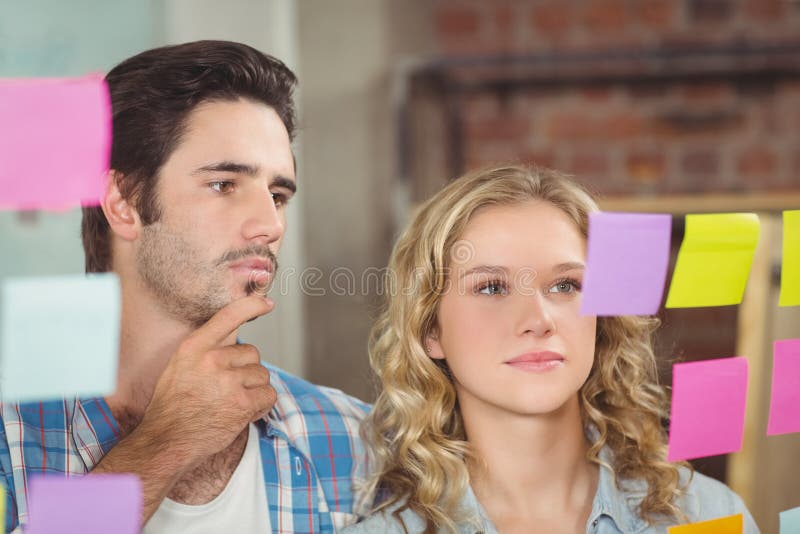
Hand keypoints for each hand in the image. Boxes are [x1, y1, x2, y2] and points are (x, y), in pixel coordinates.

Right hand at [136, 295, 276, 466]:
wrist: (166, 442)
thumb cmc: (173, 406)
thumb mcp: (179, 367)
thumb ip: (206, 351)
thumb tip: (236, 340)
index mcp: (193, 347)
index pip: (228, 316)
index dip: (251, 305)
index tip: (267, 303)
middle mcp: (211, 360)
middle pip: (251, 353)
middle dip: (245, 370)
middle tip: (226, 390)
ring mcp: (228, 381)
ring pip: (261, 374)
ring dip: (253, 389)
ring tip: (230, 403)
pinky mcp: (242, 403)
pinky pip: (268, 394)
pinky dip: (261, 405)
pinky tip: (242, 413)